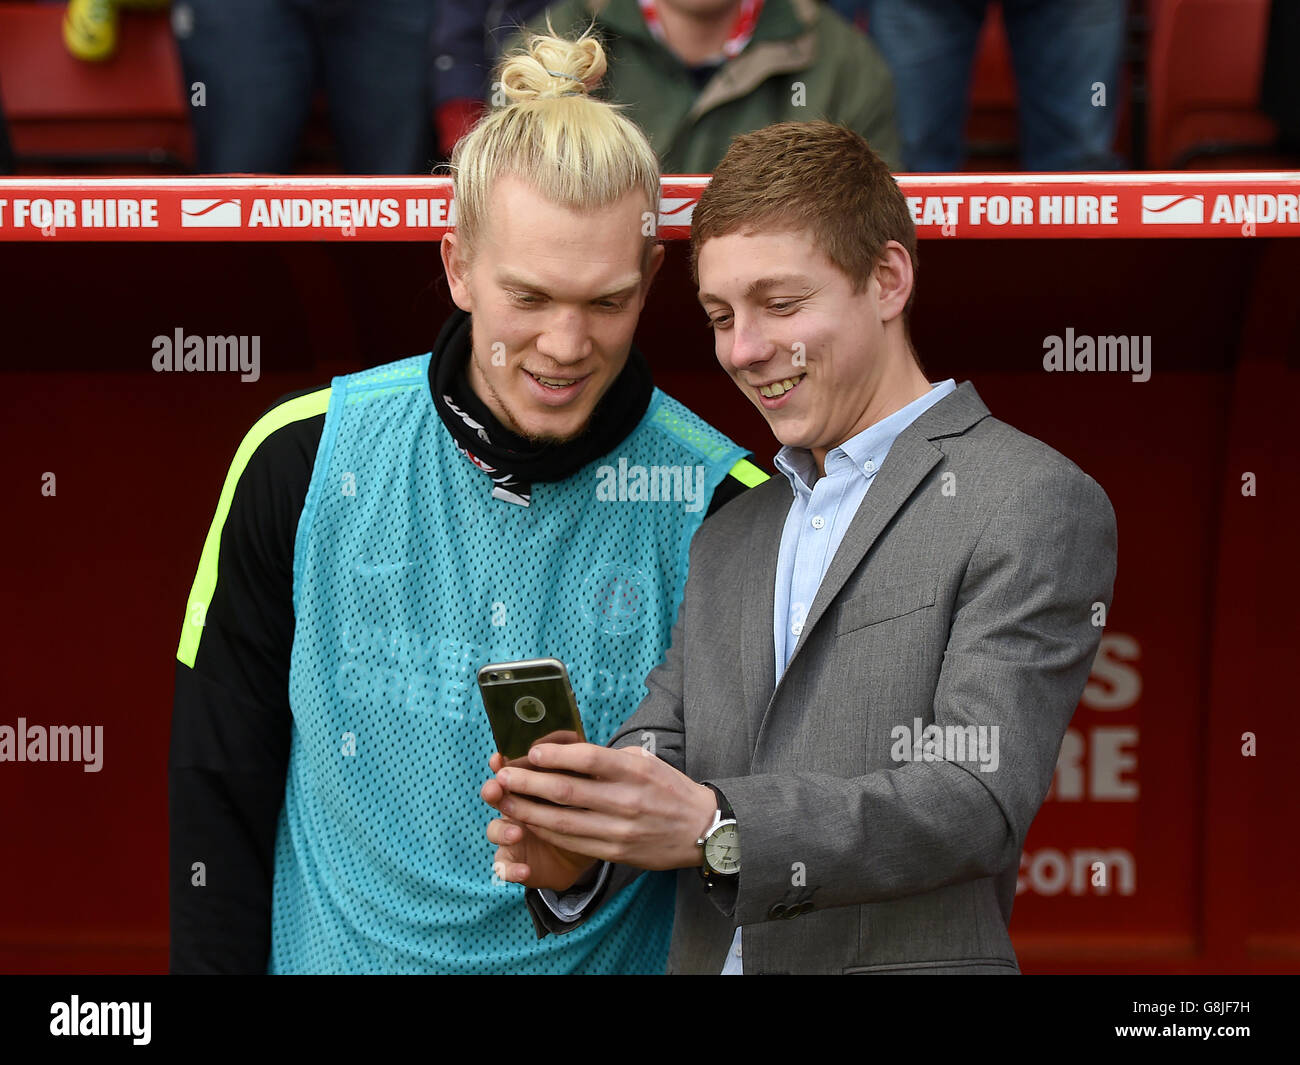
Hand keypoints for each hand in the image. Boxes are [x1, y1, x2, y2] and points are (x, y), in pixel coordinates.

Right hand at [482, 752, 598, 890]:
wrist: (588, 846)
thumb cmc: (585, 806)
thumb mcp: (582, 786)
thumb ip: (572, 767)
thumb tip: (574, 740)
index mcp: (528, 785)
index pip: (509, 769)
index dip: (501, 764)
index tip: (499, 758)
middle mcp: (515, 807)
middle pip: (496, 796)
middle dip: (493, 792)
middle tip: (495, 790)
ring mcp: (511, 834)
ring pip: (495, 829)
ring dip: (502, 830)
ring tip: (516, 833)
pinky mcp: (514, 861)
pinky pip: (504, 866)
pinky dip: (511, 870)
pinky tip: (524, 871)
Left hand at [486, 742, 717, 871]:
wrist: (701, 830)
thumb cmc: (670, 790)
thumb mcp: (646, 763)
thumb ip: (610, 759)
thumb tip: (568, 752)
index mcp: (634, 771)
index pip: (589, 759)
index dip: (555, 755)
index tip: (531, 752)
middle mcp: (626, 800)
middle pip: (566, 791)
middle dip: (529, 783)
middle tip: (504, 775)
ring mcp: (619, 829)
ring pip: (562, 821)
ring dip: (528, 810)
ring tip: (506, 800)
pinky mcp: (615, 851)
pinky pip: (572, 841)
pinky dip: (546, 831)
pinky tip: (529, 821)